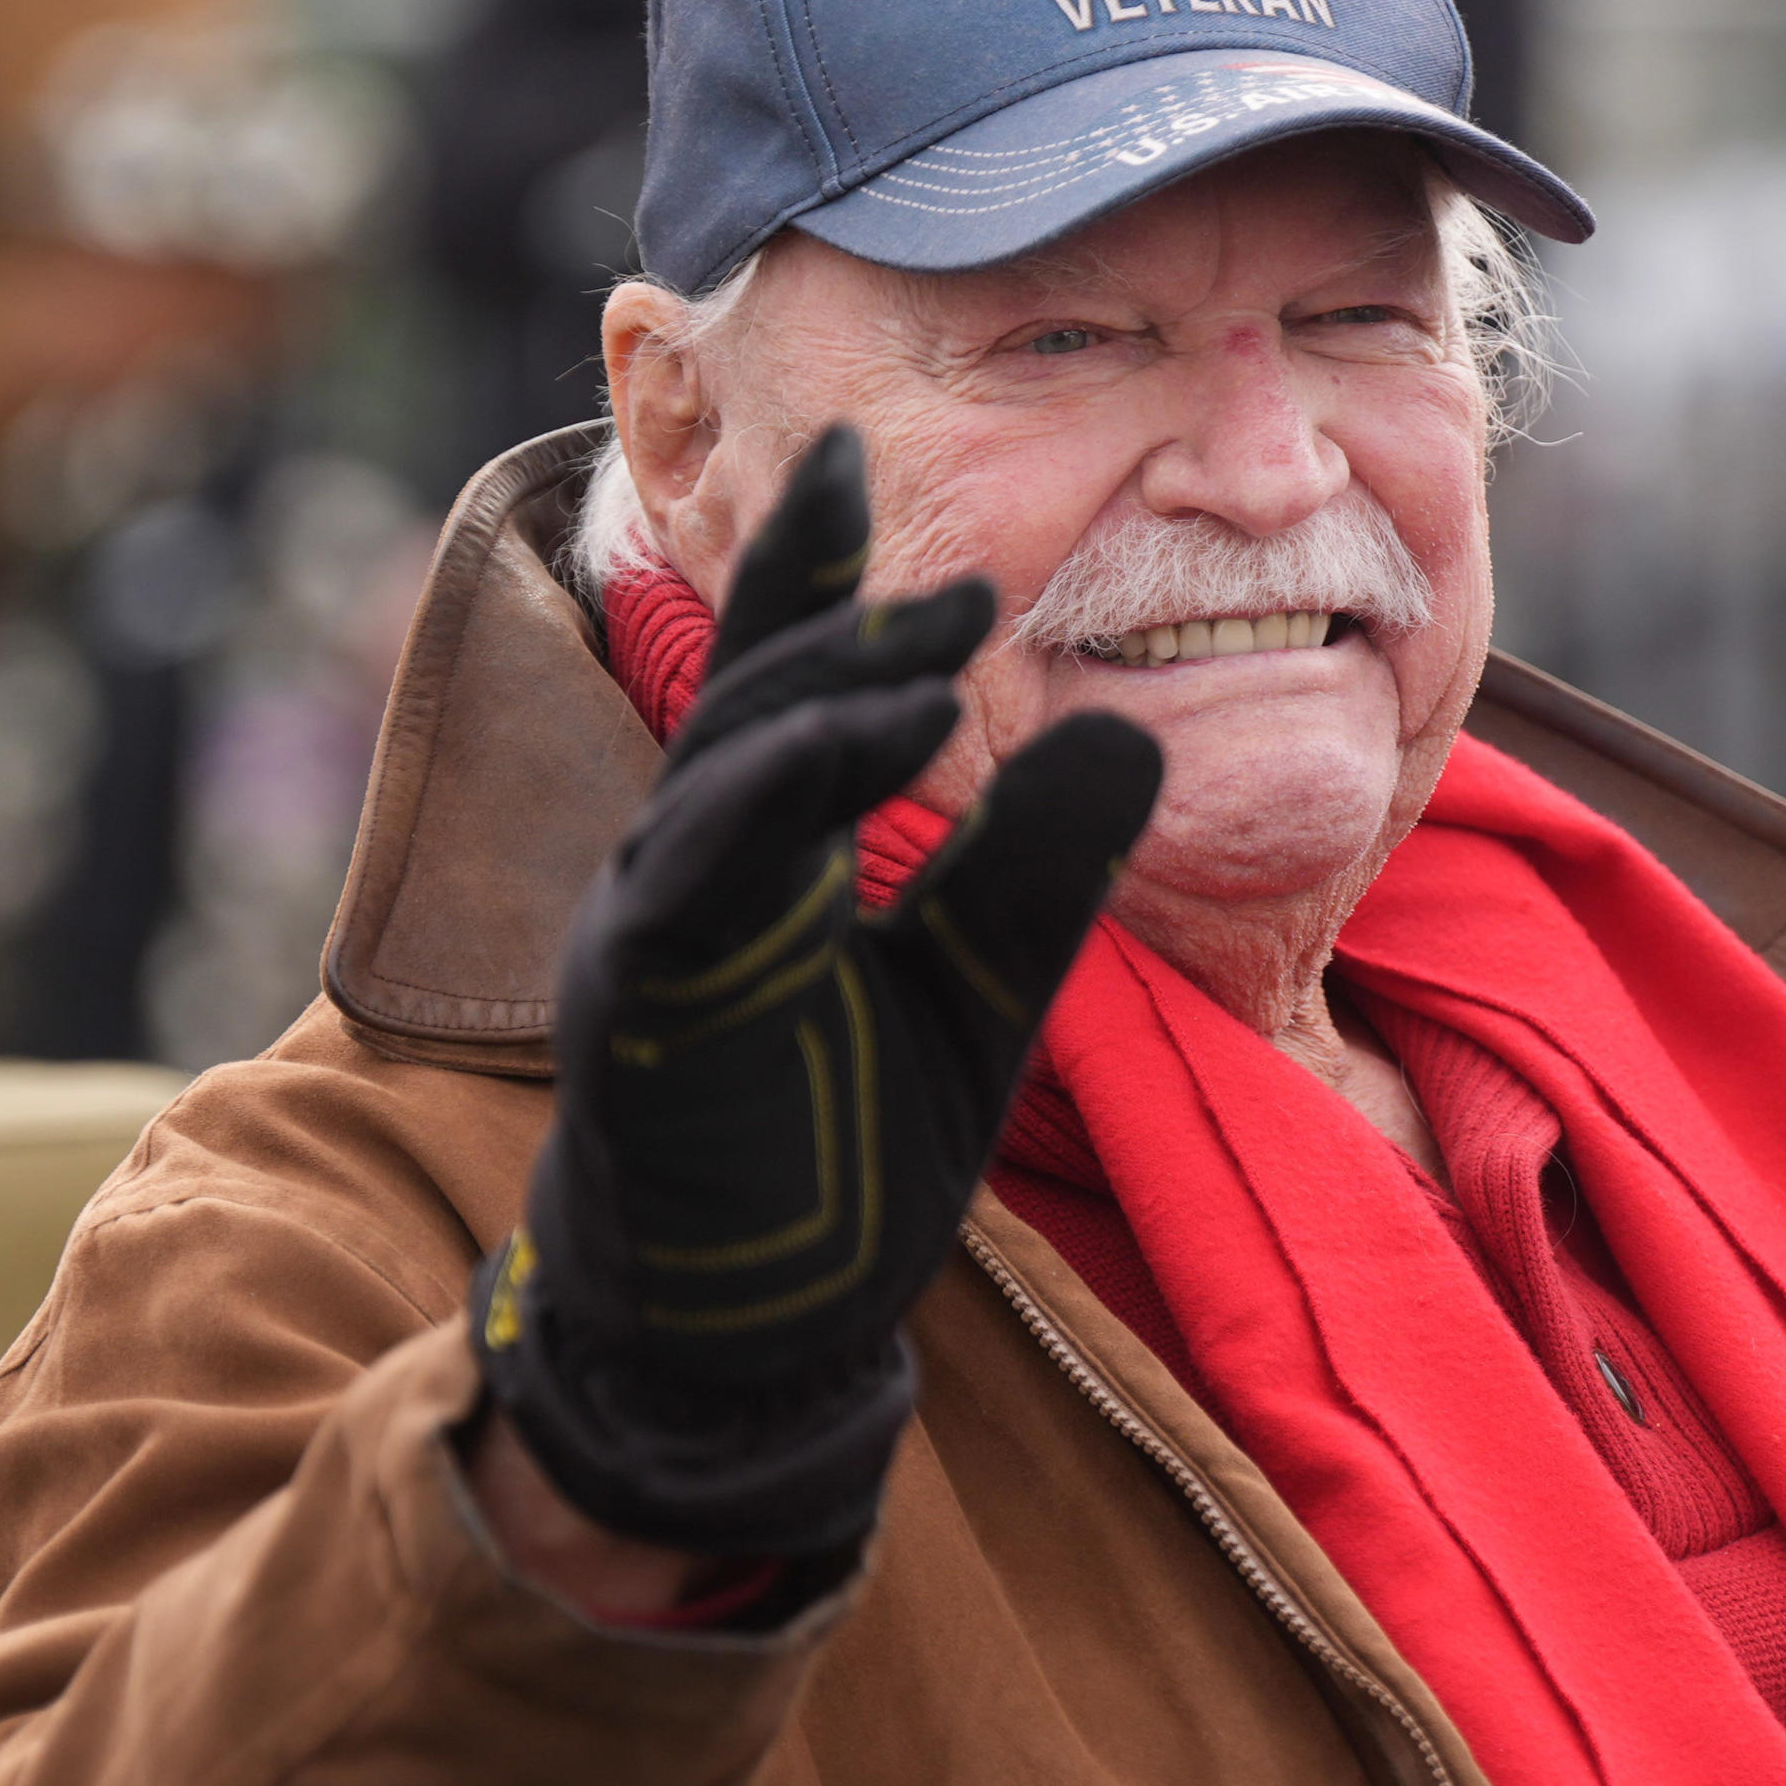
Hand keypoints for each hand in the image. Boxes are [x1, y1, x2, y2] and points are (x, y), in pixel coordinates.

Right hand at [473, 425, 1158, 1561]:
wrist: (743, 1333)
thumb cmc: (838, 1154)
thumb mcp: (981, 984)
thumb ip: (1041, 864)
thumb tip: (1138, 730)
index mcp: (761, 853)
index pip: (784, 679)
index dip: (813, 568)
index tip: (858, 452)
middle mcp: (689, 865)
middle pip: (747, 693)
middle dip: (830, 606)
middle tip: (947, 554)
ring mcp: (654, 926)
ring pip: (727, 762)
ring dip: (833, 687)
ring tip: (944, 635)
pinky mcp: (647, 997)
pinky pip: (708, 866)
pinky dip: (787, 790)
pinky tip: (874, 738)